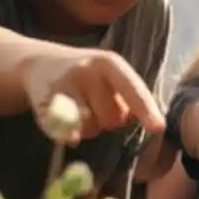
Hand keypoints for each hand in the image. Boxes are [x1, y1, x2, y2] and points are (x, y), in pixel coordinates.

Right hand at [21, 49, 163, 143]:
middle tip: (96, 106)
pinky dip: (67, 135)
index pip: (133, 90)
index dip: (147, 111)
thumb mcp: (110, 74)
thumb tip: (139, 121)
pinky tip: (66, 126)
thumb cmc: (87, 75)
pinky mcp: (44, 102)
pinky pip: (64, 132)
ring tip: (80, 111)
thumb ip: (129, 95)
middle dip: (109, 120)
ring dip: (89, 128)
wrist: (40, 63)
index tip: (159, 128)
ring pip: (90, 128)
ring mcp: (63, 85)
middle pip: (113, 118)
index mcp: (109, 62)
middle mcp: (86, 70)